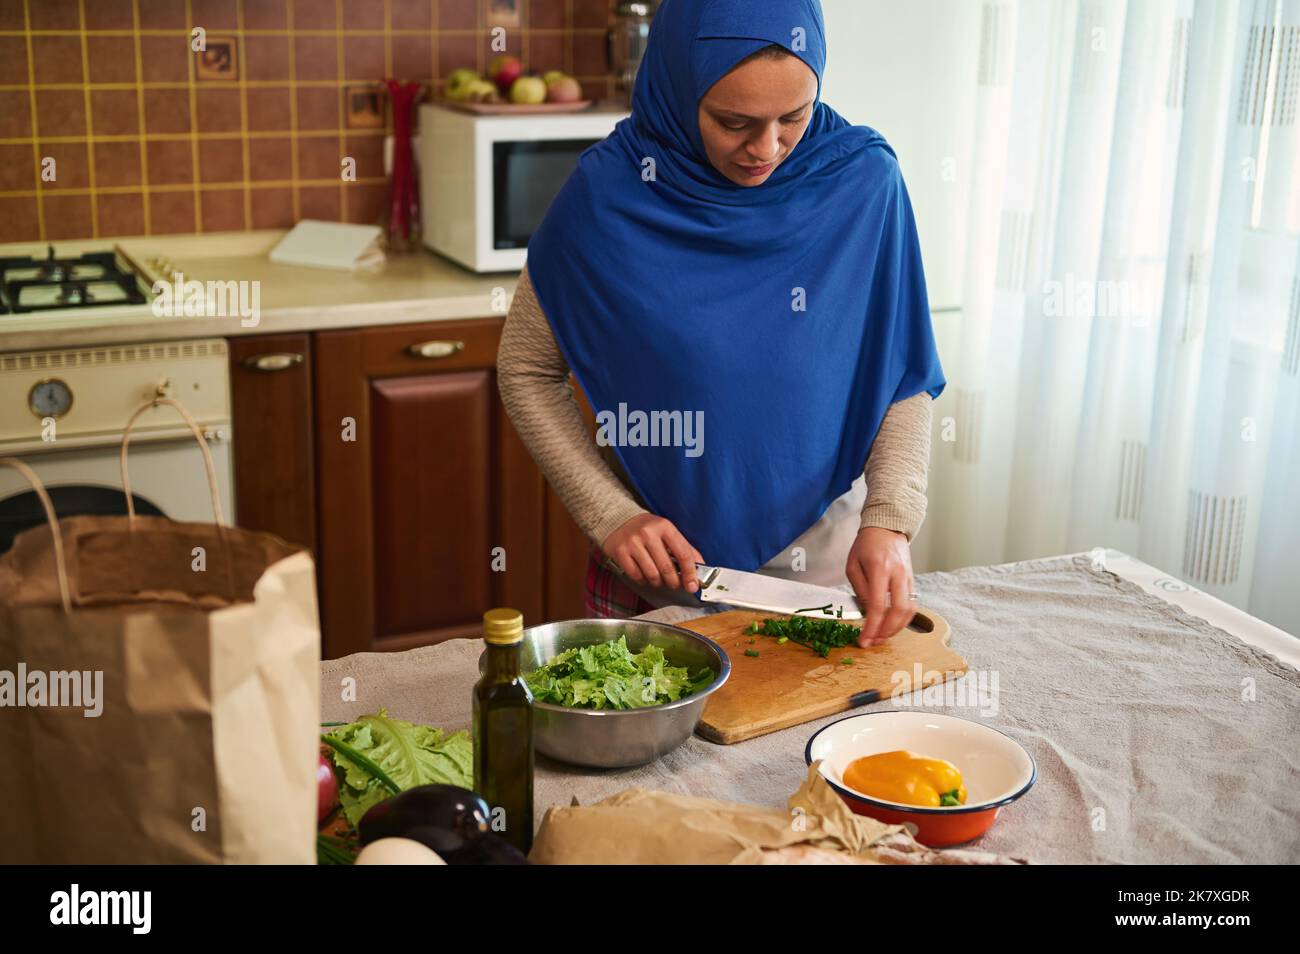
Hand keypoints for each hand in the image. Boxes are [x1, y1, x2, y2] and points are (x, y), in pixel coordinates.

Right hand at [602, 513, 703, 591]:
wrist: (617, 518)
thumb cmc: (646, 528)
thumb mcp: (667, 531)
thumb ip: (684, 547)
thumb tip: (700, 566)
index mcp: (665, 527)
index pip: (683, 554)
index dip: (690, 573)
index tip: (693, 586)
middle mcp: (648, 533)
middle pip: (667, 568)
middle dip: (674, 582)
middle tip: (674, 584)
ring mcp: (633, 543)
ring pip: (652, 574)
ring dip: (658, 582)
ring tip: (658, 579)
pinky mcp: (620, 552)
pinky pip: (636, 575)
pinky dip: (643, 580)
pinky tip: (644, 574)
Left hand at [845, 526, 915, 645]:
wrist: (887, 529)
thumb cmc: (866, 546)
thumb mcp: (853, 565)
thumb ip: (860, 589)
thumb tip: (868, 613)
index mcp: (880, 568)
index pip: (878, 605)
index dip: (871, 627)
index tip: (863, 640)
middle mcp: (898, 574)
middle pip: (899, 611)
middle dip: (886, 632)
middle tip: (873, 641)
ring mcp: (908, 578)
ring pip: (909, 611)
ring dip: (896, 629)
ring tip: (881, 637)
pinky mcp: (913, 582)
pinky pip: (912, 605)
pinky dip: (903, 620)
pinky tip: (891, 625)